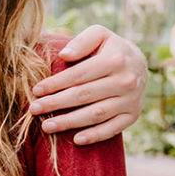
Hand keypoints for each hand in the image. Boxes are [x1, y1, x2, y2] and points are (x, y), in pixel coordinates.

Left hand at [30, 25, 146, 143]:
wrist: (140, 65)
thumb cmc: (111, 49)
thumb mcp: (100, 35)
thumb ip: (82, 41)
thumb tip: (63, 55)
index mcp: (115, 60)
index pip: (79, 75)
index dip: (56, 84)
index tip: (36, 90)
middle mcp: (125, 81)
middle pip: (83, 96)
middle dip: (56, 103)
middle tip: (34, 109)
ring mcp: (131, 100)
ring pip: (95, 114)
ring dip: (69, 122)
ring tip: (46, 126)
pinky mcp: (133, 115)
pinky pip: (112, 129)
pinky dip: (94, 136)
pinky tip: (76, 140)